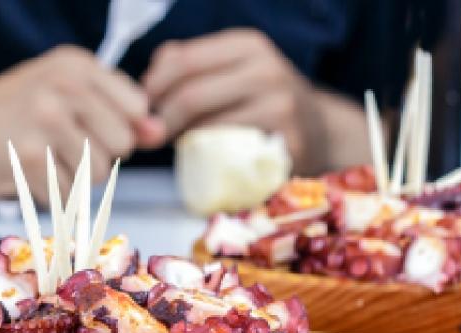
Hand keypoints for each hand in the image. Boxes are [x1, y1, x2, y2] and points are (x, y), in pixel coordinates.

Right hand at [0, 46, 164, 202]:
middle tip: (55, 151)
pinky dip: (48, 195)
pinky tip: (25, 176)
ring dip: (71, 180)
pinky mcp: (30, 154)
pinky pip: (67, 193)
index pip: (136, 107)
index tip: (86, 133)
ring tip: (38, 162)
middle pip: (121, 143)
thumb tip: (158, 132)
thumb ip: (111, 112)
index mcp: (75, 64)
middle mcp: (64, 84)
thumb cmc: (0, 120)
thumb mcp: (58, 99)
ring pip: (96, 172)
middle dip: (95, 158)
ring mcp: (46, 118)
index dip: (117, 131)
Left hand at [143, 29, 328, 171]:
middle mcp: (267, 69)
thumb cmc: (258, 102)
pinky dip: (207, 158)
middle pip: (190, 95)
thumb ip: (186, 66)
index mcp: (247, 45)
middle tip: (151, 136)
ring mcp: (281, 105)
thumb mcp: (228, 70)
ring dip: (182, 141)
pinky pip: (229, 153)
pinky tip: (204, 157)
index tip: (143, 107)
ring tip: (179, 144)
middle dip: (160, 121)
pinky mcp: (286, 142)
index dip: (152, 88)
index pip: (181, 61)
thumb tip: (145, 83)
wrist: (317, 131)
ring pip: (206, 126)